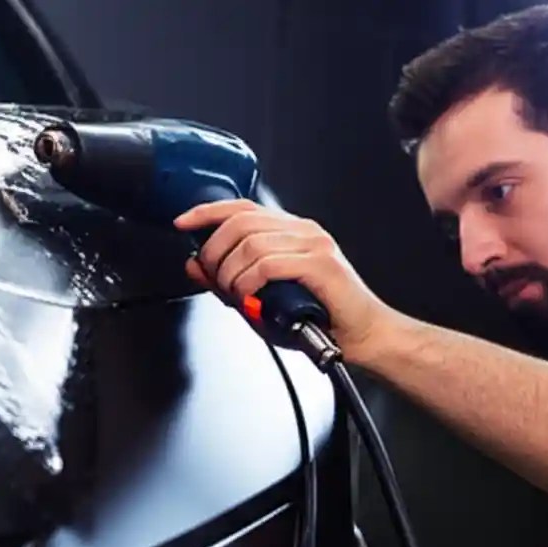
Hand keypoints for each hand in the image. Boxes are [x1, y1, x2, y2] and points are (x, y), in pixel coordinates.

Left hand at [174, 199, 396, 358]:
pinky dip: (249, 281)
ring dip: (231, 273)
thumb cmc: (320, 319)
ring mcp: (314, 244)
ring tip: (236, 294)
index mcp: (291, 231)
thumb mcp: (259, 301)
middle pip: (240, 222)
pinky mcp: (321, 264)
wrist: (365, 337)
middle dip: (214, 251)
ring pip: (251, 244)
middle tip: (213, 277)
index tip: (182, 223)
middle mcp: (303, 231)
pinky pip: (269, 264)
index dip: (207, 212)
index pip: (242, 208)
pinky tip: (249, 295)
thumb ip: (226, 282)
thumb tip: (194, 266)